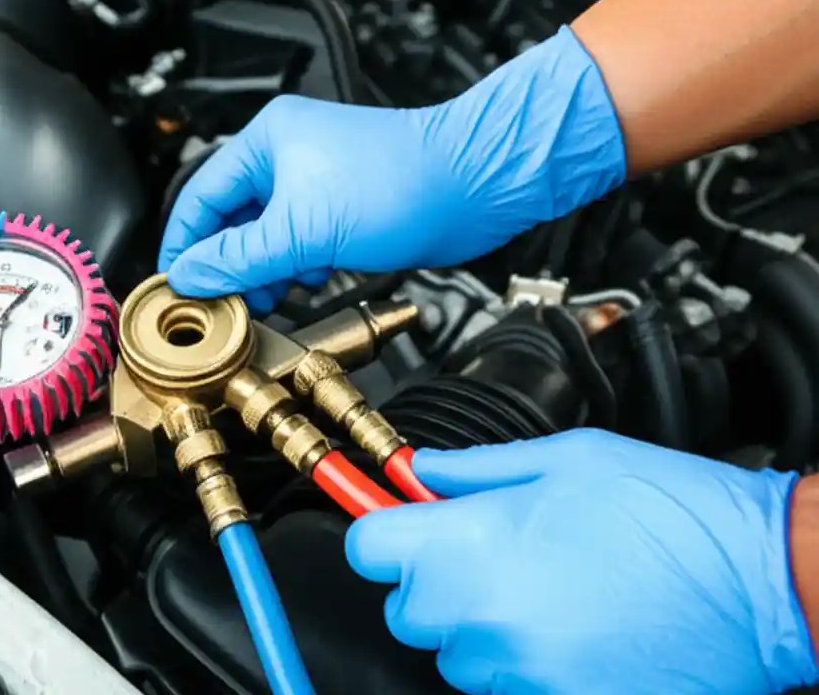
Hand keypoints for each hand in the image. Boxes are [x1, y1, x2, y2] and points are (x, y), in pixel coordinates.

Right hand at [158, 26, 625, 313]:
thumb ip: (239, 257)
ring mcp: (315, 182)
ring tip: (265, 298)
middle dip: (228, 264)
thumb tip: (191, 276)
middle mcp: (286, 156)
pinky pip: (299, 243)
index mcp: (266, 141)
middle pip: (232, 220)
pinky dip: (295, 266)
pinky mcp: (341, 208)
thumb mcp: (302, 230)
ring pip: (266, 236)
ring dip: (263, 270)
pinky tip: (306, 282)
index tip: (178, 285)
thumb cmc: (403, 182)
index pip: (200, 197)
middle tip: (223, 302)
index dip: (185, 245)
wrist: (475, 186)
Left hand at [345, 429, 818, 693]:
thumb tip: (422, 470)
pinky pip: (503, 686)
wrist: (766, 584)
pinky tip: (572, 630)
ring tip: (548, 592)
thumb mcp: (570, 461)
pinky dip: (522, 663)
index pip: (367, 547)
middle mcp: (484, 614)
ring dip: (481, 627)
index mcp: (476, 542)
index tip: (399, 524)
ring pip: (453, 654)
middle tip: (492, 554)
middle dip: (435, 580)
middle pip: (405, 607)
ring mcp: (518, 671)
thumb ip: (478, 470)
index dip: (381, 531)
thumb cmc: (678, 518)